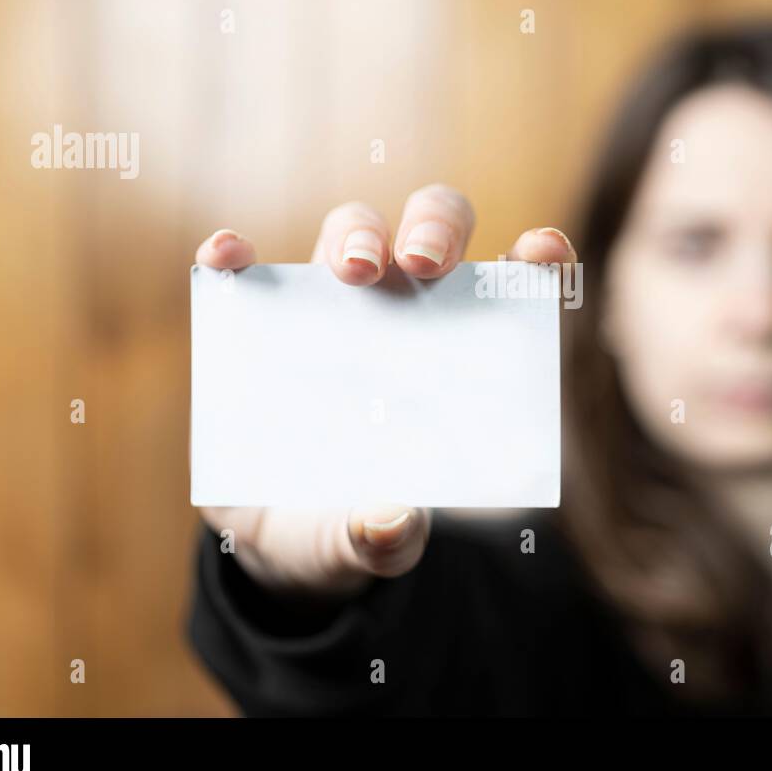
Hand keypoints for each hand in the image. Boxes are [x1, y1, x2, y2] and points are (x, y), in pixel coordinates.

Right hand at [193, 183, 576, 596]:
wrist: (280, 537)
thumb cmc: (355, 522)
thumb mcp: (374, 542)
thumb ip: (388, 539)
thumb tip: (391, 520)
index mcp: (459, 351)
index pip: (512, 285)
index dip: (536, 258)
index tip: (544, 253)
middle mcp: (403, 310)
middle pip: (432, 231)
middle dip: (434, 228)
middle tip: (422, 264)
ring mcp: (331, 307)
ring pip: (353, 230)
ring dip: (356, 234)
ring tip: (352, 271)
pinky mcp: (260, 316)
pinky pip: (245, 269)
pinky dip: (235, 255)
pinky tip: (227, 257)